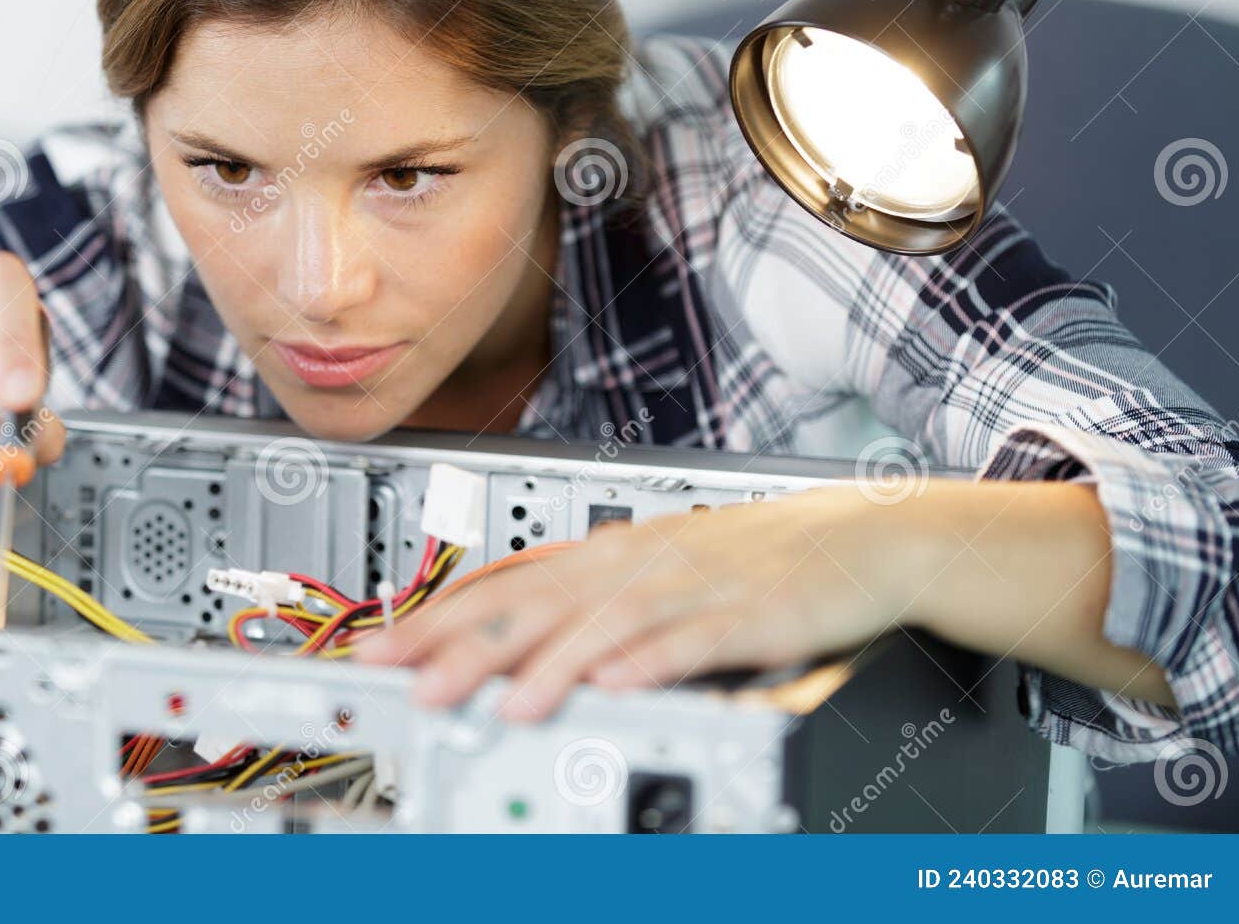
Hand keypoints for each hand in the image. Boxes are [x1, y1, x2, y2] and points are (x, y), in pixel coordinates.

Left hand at [354, 485, 933, 719]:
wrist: (858, 537)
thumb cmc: (748, 559)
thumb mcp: (652, 570)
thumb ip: (580, 601)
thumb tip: (500, 632)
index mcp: (610, 553)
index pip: (507, 583)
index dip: (440, 617)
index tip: (380, 649)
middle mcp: (642, 563)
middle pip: (543, 603)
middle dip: (471, 645)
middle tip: (411, 682)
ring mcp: (697, 586)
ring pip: (610, 624)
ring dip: (553, 663)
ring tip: (503, 702)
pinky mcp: (753, 613)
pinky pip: (697, 639)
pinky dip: (654, 661)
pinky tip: (617, 684)